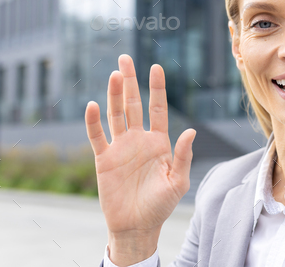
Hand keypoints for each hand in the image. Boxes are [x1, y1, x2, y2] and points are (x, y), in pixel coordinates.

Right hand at [85, 54, 195, 240]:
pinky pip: (97, 136)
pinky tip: (93, 105)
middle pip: (134, 105)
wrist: (137, 226)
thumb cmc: (161, 205)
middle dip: (131, 82)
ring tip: (115, 74)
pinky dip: (94, 122)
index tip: (156, 67)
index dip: (156, 89)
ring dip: (114, 95)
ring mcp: (120, 147)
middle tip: (125, 59)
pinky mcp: (104, 159)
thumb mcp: (177, 181)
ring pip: (116, 114)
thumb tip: (191, 130)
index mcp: (159, 142)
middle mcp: (139, 139)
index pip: (157, 109)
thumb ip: (183, 156)